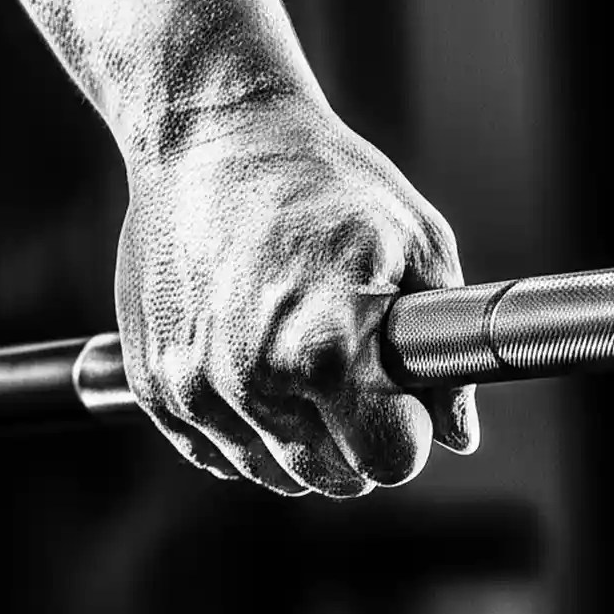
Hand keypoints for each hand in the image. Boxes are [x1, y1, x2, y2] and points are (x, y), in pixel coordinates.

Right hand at [116, 96, 479, 497]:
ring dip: (298, 441)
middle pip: (331, 478)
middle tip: (354, 377)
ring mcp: (193, 385)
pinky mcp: (154, 382)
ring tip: (301, 365)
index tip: (400, 395)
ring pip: (270, 475)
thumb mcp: (419, 242)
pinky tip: (255, 371)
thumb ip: (446, 351)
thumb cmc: (324, 178)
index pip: (390, 462)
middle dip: (356, 440)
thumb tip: (459, 435)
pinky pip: (212, 454)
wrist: (211, 135)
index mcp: (326, 351)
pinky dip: (242, 432)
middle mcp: (251, 380)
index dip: (408, 432)